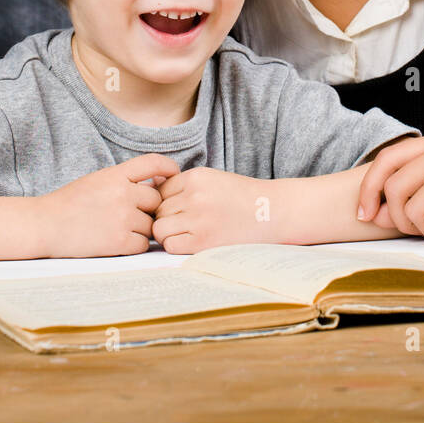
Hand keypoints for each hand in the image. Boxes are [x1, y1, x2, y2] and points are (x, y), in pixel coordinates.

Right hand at [39, 153, 178, 256]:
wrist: (44, 225)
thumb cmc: (69, 203)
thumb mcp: (97, 180)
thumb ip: (124, 181)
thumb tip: (156, 186)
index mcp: (116, 175)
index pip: (153, 163)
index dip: (168, 168)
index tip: (173, 175)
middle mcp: (123, 194)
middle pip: (156, 200)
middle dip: (148, 209)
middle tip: (128, 215)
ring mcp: (122, 218)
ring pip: (151, 225)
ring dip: (140, 229)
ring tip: (115, 228)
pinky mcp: (119, 242)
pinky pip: (143, 244)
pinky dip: (134, 245)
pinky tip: (116, 241)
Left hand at [153, 167, 273, 254]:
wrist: (272, 212)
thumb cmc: (242, 197)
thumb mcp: (213, 179)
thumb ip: (185, 185)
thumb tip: (151, 190)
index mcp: (196, 177)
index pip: (160, 191)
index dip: (165, 203)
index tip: (179, 210)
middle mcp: (194, 195)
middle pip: (157, 210)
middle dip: (165, 218)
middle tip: (184, 224)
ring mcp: (198, 218)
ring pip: (159, 228)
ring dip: (167, 233)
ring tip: (185, 234)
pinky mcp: (203, 241)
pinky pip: (170, 245)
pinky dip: (175, 246)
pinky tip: (191, 243)